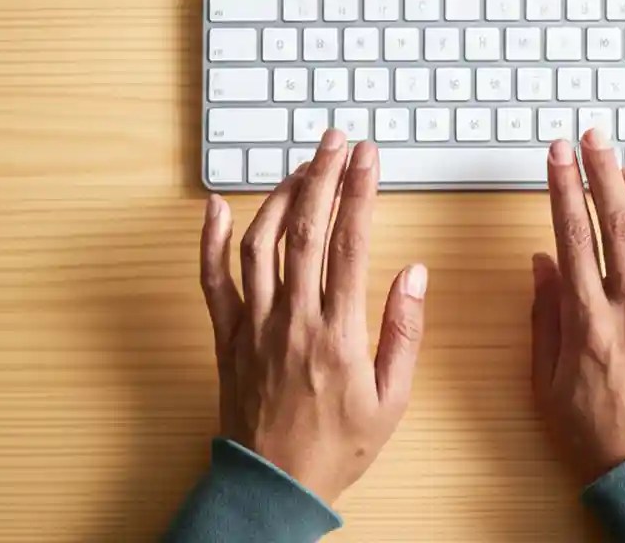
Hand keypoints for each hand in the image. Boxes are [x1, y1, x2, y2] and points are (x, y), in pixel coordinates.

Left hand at [198, 130, 427, 502]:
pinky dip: (210, 241)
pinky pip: (212, 281)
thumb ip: (404, 332)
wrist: (274, 487)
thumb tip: (414, 274)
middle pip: (303, 230)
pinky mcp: (227, 337)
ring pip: (259, 245)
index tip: (367, 156)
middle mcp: (293, 320)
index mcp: (339, 333)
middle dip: (320, 175)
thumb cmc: (337, 447)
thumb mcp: (392, 399)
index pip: (349, 244)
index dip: (359, 192)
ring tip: (299, 165)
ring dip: (277, 196)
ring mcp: (254, 325)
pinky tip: (217, 207)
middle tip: (333, 138)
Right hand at [531, 131, 624, 481]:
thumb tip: (544, 260)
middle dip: (601, 173)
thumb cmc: (593, 431)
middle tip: (592, 137)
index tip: (557, 154)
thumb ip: (544, 316)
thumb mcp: (545, 380)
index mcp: (587, 321)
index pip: (571, 236)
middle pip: (616, 225)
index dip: (562, 188)